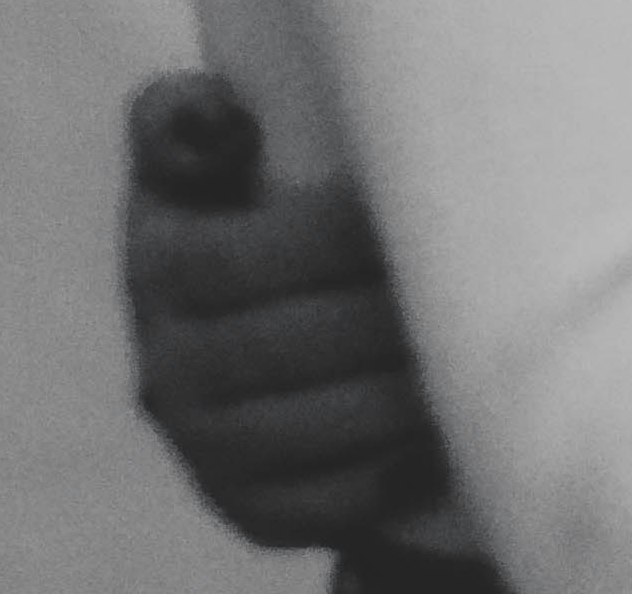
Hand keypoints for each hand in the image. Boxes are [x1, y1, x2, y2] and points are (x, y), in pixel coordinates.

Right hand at [122, 67, 444, 553]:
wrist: (242, 342)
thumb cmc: (247, 216)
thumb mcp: (202, 158)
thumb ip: (186, 120)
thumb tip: (220, 122)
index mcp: (158, 270)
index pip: (235, 260)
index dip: (327, 236)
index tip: (413, 200)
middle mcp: (167, 371)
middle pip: (285, 347)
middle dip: (383, 313)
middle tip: (472, 277)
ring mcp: (208, 452)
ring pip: (311, 432)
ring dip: (398, 391)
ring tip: (473, 348)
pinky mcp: (256, 512)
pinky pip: (325, 504)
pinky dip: (390, 470)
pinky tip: (446, 427)